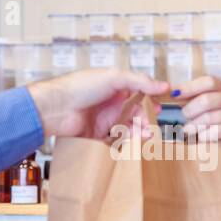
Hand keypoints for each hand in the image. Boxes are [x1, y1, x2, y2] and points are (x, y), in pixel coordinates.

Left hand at [27, 69, 169, 139]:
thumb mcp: (114, 78)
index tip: (159, 108)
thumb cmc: (80, 87)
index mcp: (114, 87)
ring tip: (144, 135)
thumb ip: (140, 81)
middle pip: (134, 113)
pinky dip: (124, 142)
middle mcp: (109, 103)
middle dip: (145, 120)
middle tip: (150, 126)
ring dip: (138, 131)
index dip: (149, 101)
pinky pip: (115, 140)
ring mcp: (103, 120)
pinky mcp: (96, 136)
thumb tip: (164, 85)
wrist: (55, 108)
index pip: (138, 94)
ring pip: (127, 128)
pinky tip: (130, 142)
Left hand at [175, 76, 220, 144]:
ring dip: (194, 126)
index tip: (174, 95)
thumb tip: (172, 94)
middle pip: (206, 101)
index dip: (189, 87)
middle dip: (190, 110)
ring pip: (209, 118)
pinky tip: (200, 137)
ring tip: (188, 130)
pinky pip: (217, 132)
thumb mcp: (217, 101)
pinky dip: (205, 135)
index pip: (207, 82)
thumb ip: (198, 97)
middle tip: (184, 117)